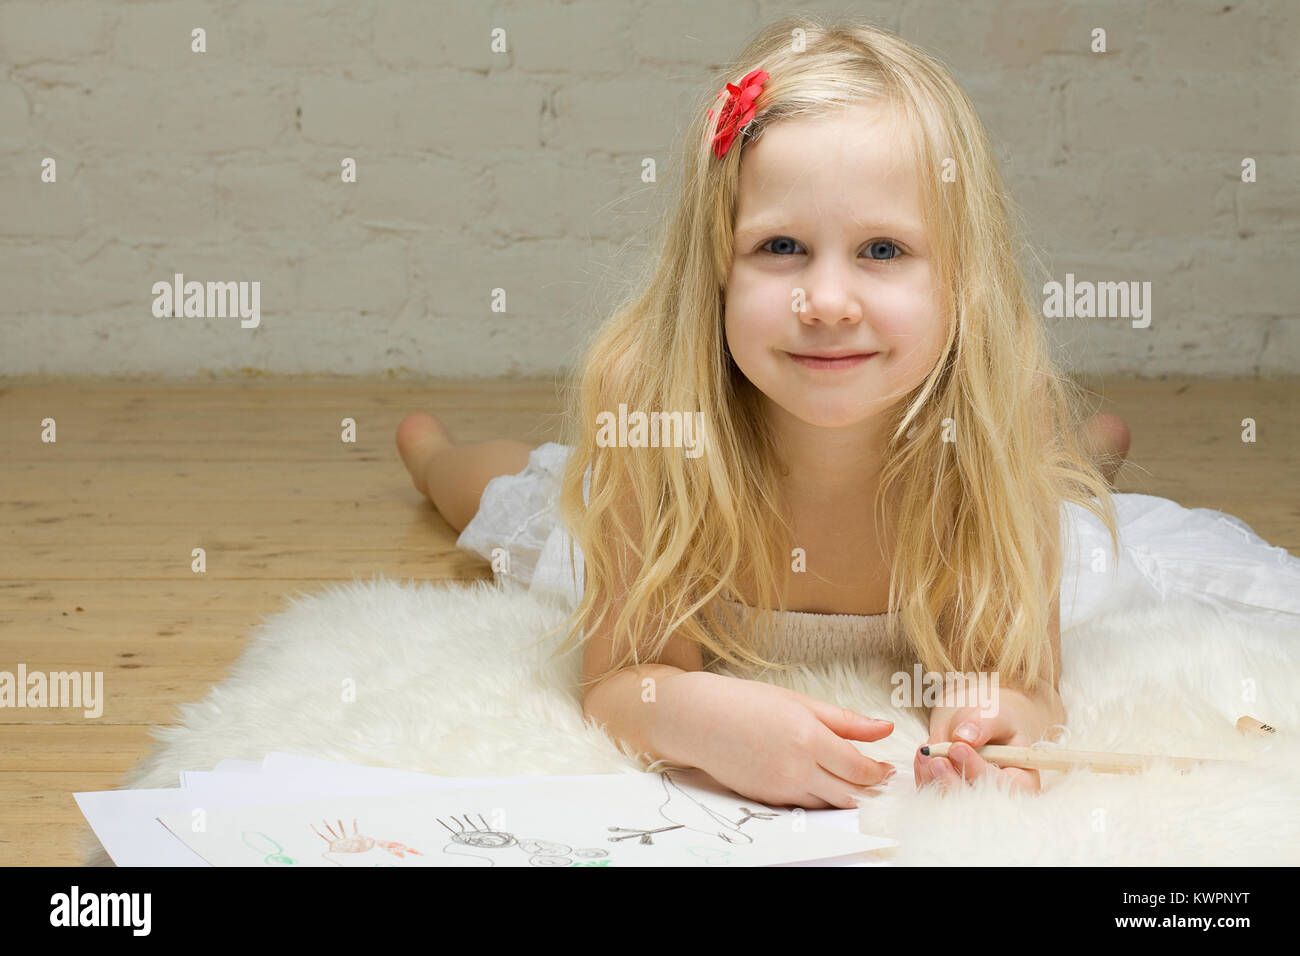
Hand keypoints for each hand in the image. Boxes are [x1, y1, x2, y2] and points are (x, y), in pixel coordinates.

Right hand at [653, 671, 895, 809]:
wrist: (699, 720)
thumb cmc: (747, 703)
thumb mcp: (800, 703)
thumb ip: (846, 720)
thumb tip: (884, 728)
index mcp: (809, 738)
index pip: (859, 769)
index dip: (879, 772)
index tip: (887, 767)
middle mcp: (798, 769)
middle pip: (850, 794)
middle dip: (871, 790)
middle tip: (880, 779)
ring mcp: (782, 788)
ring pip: (830, 804)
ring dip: (848, 797)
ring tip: (855, 782)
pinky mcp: (768, 800)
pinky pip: (806, 805)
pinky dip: (821, 798)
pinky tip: (823, 783)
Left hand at [915, 686, 1064, 793]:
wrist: (977, 731)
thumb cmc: (992, 725)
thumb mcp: (995, 716)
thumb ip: (984, 723)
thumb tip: (965, 736)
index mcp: (1021, 782)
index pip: (1000, 784)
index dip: (976, 768)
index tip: (958, 748)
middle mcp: (998, 801)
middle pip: (973, 803)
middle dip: (952, 780)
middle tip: (936, 760)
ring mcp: (971, 804)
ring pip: (948, 801)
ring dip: (933, 778)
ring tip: (925, 753)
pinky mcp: (948, 800)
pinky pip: (933, 796)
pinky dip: (924, 777)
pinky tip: (922, 756)